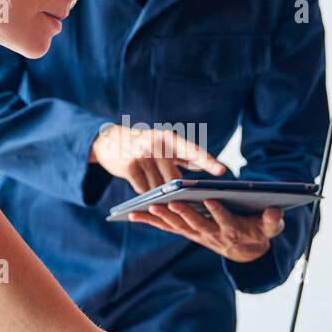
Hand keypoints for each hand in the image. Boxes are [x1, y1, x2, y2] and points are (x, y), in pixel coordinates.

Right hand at [89, 123, 226, 193]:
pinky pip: (144, 189)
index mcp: (169, 137)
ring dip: (157, 192)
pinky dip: (144, 191)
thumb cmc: (145, 146)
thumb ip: (185, 155)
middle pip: (174, 178)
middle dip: (175, 189)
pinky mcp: (130, 166)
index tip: (222, 171)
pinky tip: (139, 182)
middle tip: (176, 194)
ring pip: (159, 187)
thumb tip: (209, 167)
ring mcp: (143, 154)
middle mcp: (157, 143)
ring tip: (150, 181)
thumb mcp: (164, 145)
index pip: (193, 151)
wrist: (109, 142)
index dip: (209, 162)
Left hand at [129, 199, 283, 262]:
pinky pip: (167, 228)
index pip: (225, 220)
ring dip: (164, 218)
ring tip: (148, 207)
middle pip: (196, 223)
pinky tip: (134, 215)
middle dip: (184, 213)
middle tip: (171, 201)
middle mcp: (212, 234)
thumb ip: (272, 220)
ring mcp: (198, 235)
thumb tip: (276, 210)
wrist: (246, 252)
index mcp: (233, 229)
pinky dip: (151, 222)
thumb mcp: (270, 228)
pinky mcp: (188, 233)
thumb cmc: (259, 232)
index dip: (218, 211)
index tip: (211, 200)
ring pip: (178, 226)